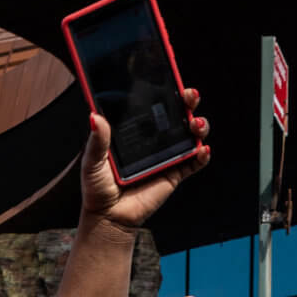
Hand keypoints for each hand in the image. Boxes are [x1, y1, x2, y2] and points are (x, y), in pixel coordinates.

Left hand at [81, 91, 208, 230]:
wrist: (108, 218)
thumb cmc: (98, 190)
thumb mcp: (93, 162)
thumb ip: (97, 141)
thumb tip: (95, 116)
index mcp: (136, 133)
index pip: (153, 106)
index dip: (165, 91)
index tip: (171, 78)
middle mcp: (155, 141)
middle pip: (178, 114)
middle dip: (188, 100)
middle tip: (188, 95)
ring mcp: (167, 157)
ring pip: (191, 134)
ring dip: (199, 124)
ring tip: (195, 124)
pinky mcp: (175, 174)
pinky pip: (195, 162)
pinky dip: (203, 155)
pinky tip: (202, 149)